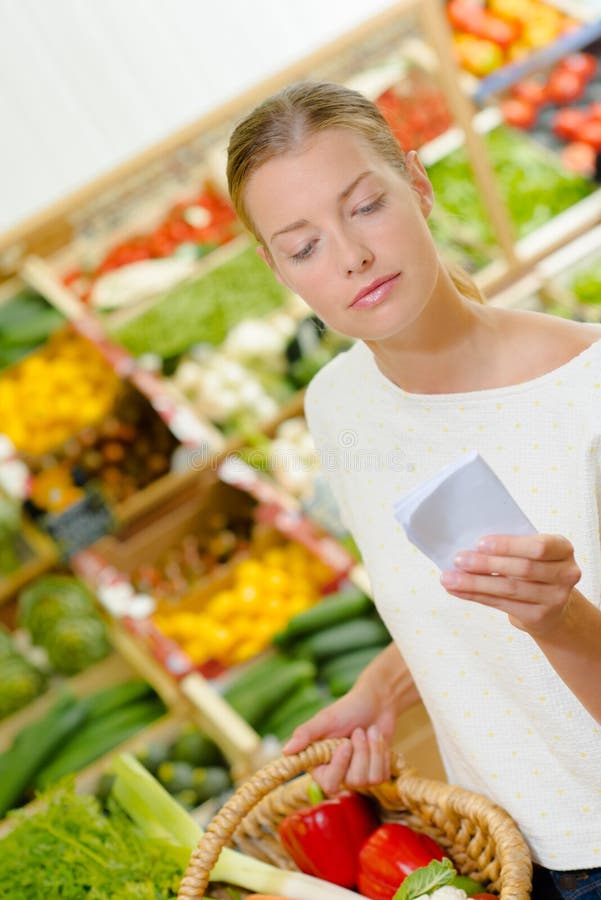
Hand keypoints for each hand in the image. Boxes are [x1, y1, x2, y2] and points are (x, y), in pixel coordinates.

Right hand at [281, 681, 395, 793]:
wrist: (376, 702)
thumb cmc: (348, 708)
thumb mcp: (325, 719)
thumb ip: (305, 735)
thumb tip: (285, 751)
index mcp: (320, 763)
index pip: (329, 784)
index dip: (339, 766)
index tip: (345, 744)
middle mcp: (338, 773)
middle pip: (354, 781)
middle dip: (361, 753)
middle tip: (359, 731)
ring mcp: (358, 776)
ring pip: (371, 779)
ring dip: (374, 749)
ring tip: (369, 731)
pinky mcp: (375, 773)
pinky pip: (382, 774)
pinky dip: (382, 752)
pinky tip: (377, 738)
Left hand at [440, 533, 581, 634]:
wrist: (552, 601)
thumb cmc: (533, 564)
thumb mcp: (529, 550)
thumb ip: (509, 546)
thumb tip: (468, 545)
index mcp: (563, 548)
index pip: (539, 546)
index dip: (509, 545)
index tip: (479, 543)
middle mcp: (566, 574)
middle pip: (522, 569)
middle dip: (486, 564)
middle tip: (458, 559)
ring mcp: (555, 599)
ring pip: (509, 589)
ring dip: (474, 583)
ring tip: (448, 578)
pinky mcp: (539, 616)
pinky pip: (501, 604)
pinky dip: (475, 596)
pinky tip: (456, 590)